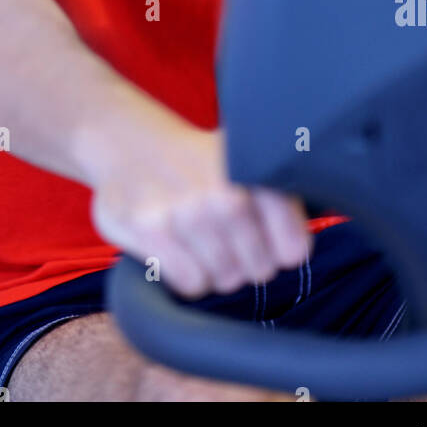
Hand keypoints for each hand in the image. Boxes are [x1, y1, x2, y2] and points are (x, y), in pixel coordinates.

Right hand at [91, 120, 313, 297]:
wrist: (129, 142)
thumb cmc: (196, 163)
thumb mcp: (242, 163)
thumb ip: (279, 200)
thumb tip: (297, 249)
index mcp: (254, 173)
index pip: (293, 249)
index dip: (280, 249)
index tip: (265, 236)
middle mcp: (224, 192)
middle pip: (259, 270)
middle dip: (245, 260)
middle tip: (222, 233)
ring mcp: (185, 213)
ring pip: (224, 280)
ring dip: (214, 269)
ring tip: (196, 237)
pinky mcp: (151, 230)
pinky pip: (190, 284)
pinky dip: (186, 275)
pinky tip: (175, 245)